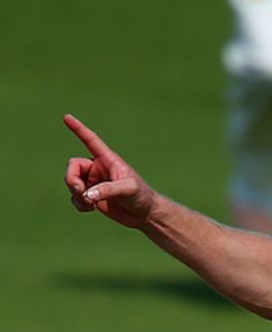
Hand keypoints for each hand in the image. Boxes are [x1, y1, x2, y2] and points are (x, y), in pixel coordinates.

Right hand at [63, 114, 155, 228]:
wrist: (144, 214)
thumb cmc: (141, 196)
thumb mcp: (128, 189)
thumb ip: (108, 190)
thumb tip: (87, 194)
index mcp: (107, 160)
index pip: (91, 141)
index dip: (79, 129)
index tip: (67, 117)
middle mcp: (97, 169)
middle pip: (73, 167)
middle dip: (72, 179)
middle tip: (80, 191)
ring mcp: (93, 183)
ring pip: (72, 183)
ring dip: (76, 194)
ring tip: (90, 204)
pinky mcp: (92, 197)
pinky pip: (75, 197)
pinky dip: (78, 203)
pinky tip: (90, 208)